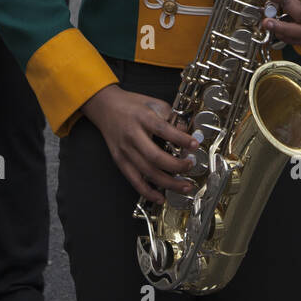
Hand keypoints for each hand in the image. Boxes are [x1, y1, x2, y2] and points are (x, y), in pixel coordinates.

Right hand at [81, 85, 200, 202]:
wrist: (105, 106)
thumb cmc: (131, 105)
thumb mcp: (154, 103)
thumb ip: (172, 117)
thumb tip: (187, 134)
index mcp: (142, 117)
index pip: (163, 130)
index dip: (181, 139)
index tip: (195, 145)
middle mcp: (132, 135)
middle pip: (155, 156)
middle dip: (176, 166)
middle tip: (189, 166)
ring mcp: (124, 150)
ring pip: (147, 172)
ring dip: (168, 183)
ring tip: (184, 186)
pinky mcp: (119, 161)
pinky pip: (134, 180)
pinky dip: (147, 192)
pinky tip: (160, 197)